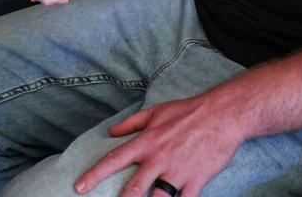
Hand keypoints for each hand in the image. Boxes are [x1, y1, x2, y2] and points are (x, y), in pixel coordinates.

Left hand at [74, 92, 245, 196]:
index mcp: (146, 142)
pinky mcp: (195, 181)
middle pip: (133, 189)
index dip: (94, 174)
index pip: (114, 159)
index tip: (79, 186)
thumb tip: (110, 132)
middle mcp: (158, 159)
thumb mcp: (156, 111)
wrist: (222, 115)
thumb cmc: (188, 111)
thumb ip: (131, 123)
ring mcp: (177, 172)